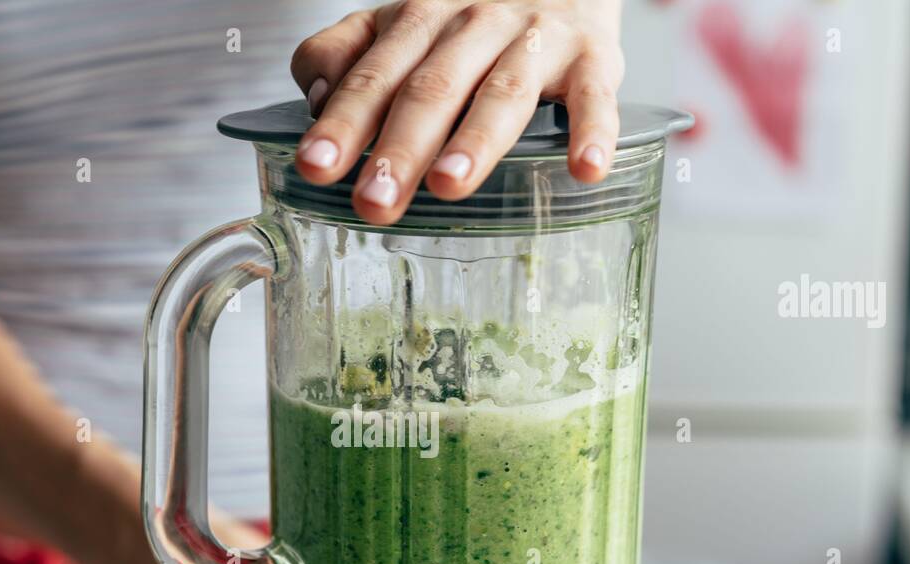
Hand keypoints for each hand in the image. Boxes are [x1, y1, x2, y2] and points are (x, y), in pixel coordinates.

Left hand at [290, 0, 623, 224]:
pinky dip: (593, 129)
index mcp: (419, 21)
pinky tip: (584, 168)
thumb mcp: (401, 24)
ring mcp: (536, 39)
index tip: (315, 167)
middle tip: (375, 201)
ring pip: (504, 90)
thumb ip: (348, 54)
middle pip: (432, 88)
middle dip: (401, 147)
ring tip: (449, 185)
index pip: (375, 75)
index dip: (343, 121)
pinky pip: (594, 93)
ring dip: (476, 139)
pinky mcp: (594, 55)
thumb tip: (315, 97)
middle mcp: (474, 24)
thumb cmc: (469, 17)